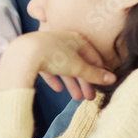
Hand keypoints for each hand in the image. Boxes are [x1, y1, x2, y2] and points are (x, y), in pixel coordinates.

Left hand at [0, 31, 115, 98]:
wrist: (24, 53)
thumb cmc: (54, 55)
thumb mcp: (78, 67)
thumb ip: (95, 74)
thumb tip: (113, 79)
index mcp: (76, 38)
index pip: (92, 55)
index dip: (99, 70)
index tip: (103, 83)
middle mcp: (62, 40)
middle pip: (78, 63)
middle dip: (85, 81)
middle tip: (90, 97)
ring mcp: (48, 47)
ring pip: (64, 67)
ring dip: (71, 83)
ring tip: (77, 98)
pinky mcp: (35, 56)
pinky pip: (48, 68)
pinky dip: (54, 78)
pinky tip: (58, 89)